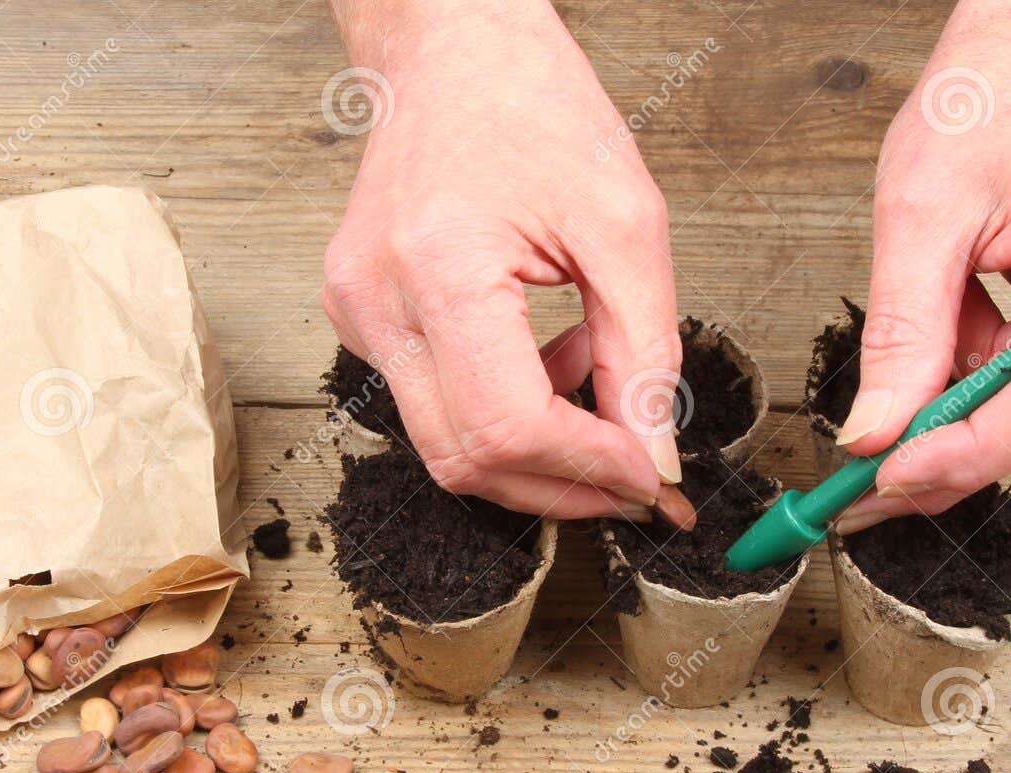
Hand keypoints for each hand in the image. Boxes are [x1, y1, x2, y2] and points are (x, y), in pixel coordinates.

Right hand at [322, 0, 679, 517]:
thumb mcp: (625, 222)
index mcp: (439, 269)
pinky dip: (503, 407)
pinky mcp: (360, 317)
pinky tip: (545, 356)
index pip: (509, 427)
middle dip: (560, 485)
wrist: (451, 49)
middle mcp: (379, 303)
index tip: (647, 478)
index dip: (588, 468)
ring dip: (534, 446)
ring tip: (592, 381)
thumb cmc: (530, 104)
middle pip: (466, 459)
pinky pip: (433, 404)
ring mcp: (358, 314)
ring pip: (447, 445)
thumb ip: (644, 352)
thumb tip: (652, 452)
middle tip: (632, 478)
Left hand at [834, 0, 1010, 532]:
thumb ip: (901, 333)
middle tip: (862, 474)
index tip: (889, 479)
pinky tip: (964, 308)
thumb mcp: (919, 215)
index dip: (969, 451)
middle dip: (948, 441)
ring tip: (929, 320)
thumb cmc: (987, 105)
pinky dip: (982, 365)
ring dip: (962, 391)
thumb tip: (875, 432)